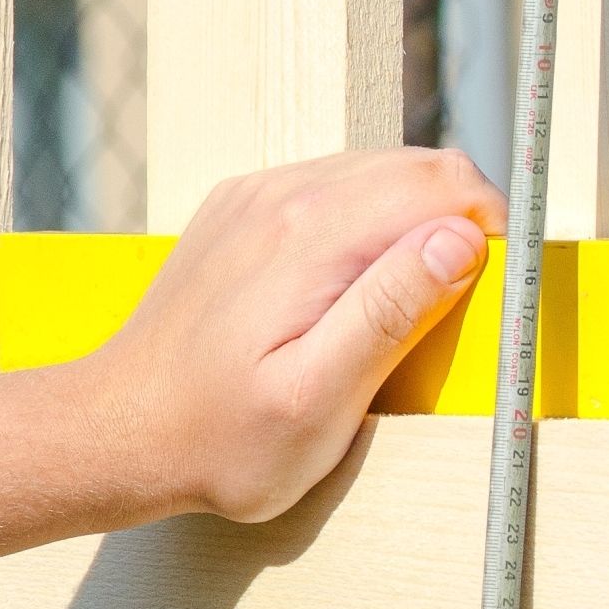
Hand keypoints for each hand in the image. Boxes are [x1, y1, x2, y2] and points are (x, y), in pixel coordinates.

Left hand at [82, 148, 503, 522]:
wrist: (119, 433)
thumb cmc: (222, 439)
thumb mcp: (321, 400)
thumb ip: (392, 313)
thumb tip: (458, 240)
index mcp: (310, 236)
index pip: (444, 184)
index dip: (489, 232)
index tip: (488, 297)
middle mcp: (282, 195)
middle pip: (419, 169)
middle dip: (459, 228)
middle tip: (452, 314)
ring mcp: (259, 195)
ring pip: (382, 173)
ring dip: (414, 227)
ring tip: (401, 308)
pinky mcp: (244, 208)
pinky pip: (336, 189)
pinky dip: (367, 228)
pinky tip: (350, 292)